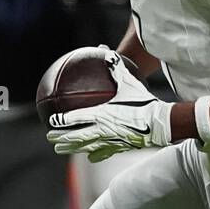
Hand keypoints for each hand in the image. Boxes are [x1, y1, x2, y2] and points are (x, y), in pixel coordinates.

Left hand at [45, 47, 173, 161]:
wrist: (160, 123)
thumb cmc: (144, 101)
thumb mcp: (129, 82)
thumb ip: (116, 67)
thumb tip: (107, 51)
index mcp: (100, 114)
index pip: (74, 118)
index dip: (60, 120)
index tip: (50, 120)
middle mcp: (101, 130)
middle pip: (75, 136)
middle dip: (60, 137)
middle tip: (49, 137)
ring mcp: (110, 141)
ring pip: (85, 147)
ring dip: (71, 148)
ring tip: (60, 149)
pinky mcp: (120, 147)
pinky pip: (103, 153)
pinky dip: (95, 155)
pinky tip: (90, 158)